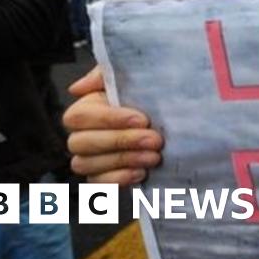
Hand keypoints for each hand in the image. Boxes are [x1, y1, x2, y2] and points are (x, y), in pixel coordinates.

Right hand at [63, 67, 162, 183]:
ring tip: (154, 157)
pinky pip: (97, 185)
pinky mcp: (100, 179)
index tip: (143, 119)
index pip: (79, 116)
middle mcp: (81, 134)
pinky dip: (119, 179)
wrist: (180, 127)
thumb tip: (78, 87)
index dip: (109, 119)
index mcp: (86, 108)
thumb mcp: (137, 77)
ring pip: (86, 164)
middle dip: (121, 141)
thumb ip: (107, 74)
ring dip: (123, 161)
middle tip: (155, 140)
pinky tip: (142, 172)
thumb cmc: (153, 99)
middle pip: (81, 142)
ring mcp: (88, 159)